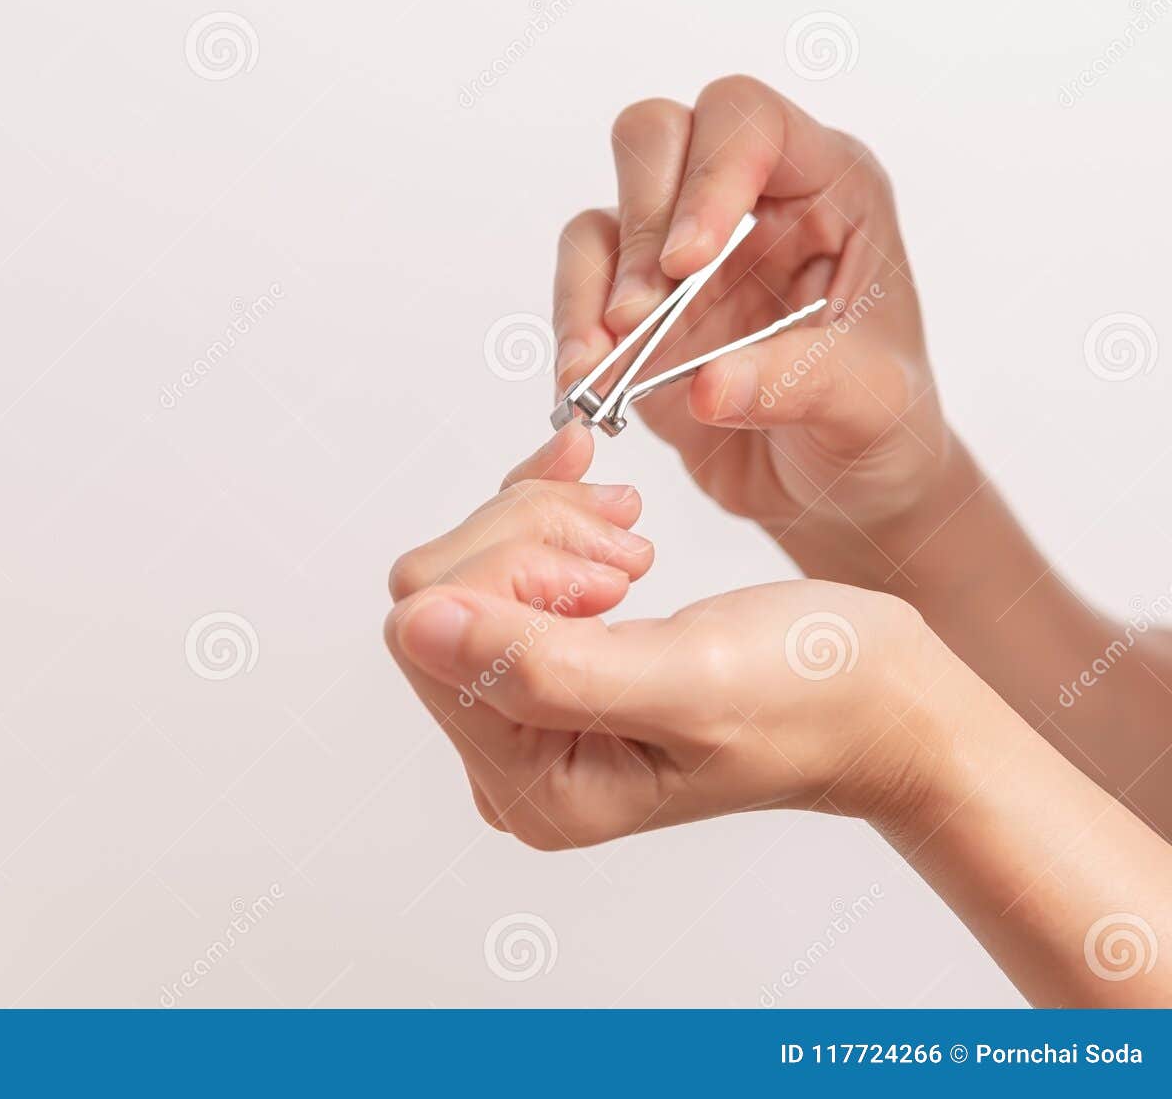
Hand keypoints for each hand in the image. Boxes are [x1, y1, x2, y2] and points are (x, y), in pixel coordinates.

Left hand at [384, 426, 947, 848]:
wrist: (878, 697)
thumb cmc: (811, 700)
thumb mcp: (683, 680)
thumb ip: (542, 665)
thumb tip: (416, 625)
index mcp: (530, 789)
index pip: (427, 633)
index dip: (510, 571)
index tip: (614, 577)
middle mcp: (509, 759)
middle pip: (434, 591)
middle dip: (527, 541)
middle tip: (628, 555)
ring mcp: (524, 708)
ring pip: (463, 560)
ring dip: (548, 525)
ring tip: (636, 548)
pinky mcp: (546, 658)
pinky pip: (497, 555)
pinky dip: (550, 509)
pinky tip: (608, 505)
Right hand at [554, 75, 946, 532]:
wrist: (840, 495)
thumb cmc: (879, 428)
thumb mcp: (873, 404)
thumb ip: (798, 383)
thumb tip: (707, 385)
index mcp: (827, 190)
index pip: (749, 124)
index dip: (709, 176)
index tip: (688, 263)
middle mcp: (745, 205)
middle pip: (657, 137)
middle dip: (638, 221)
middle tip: (640, 313)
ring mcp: (681, 259)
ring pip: (603, 217)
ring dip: (590, 287)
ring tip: (600, 367)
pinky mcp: (635, 315)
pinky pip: (577, 292)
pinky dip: (571, 334)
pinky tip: (586, 386)